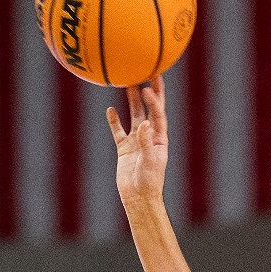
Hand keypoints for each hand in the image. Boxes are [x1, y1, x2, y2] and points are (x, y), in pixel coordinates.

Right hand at [108, 78, 168, 203]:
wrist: (138, 199)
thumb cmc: (148, 183)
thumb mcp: (149, 162)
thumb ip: (145, 143)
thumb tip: (143, 124)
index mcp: (160, 139)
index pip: (158, 115)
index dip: (154, 101)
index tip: (147, 87)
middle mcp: (149, 137)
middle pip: (149, 109)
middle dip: (149, 92)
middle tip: (148, 72)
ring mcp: (136, 142)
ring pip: (134, 116)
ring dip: (132, 101)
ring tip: (128, 83)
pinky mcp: (124, 149)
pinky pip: (119, 131)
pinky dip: (115, 121)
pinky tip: (110, 109)